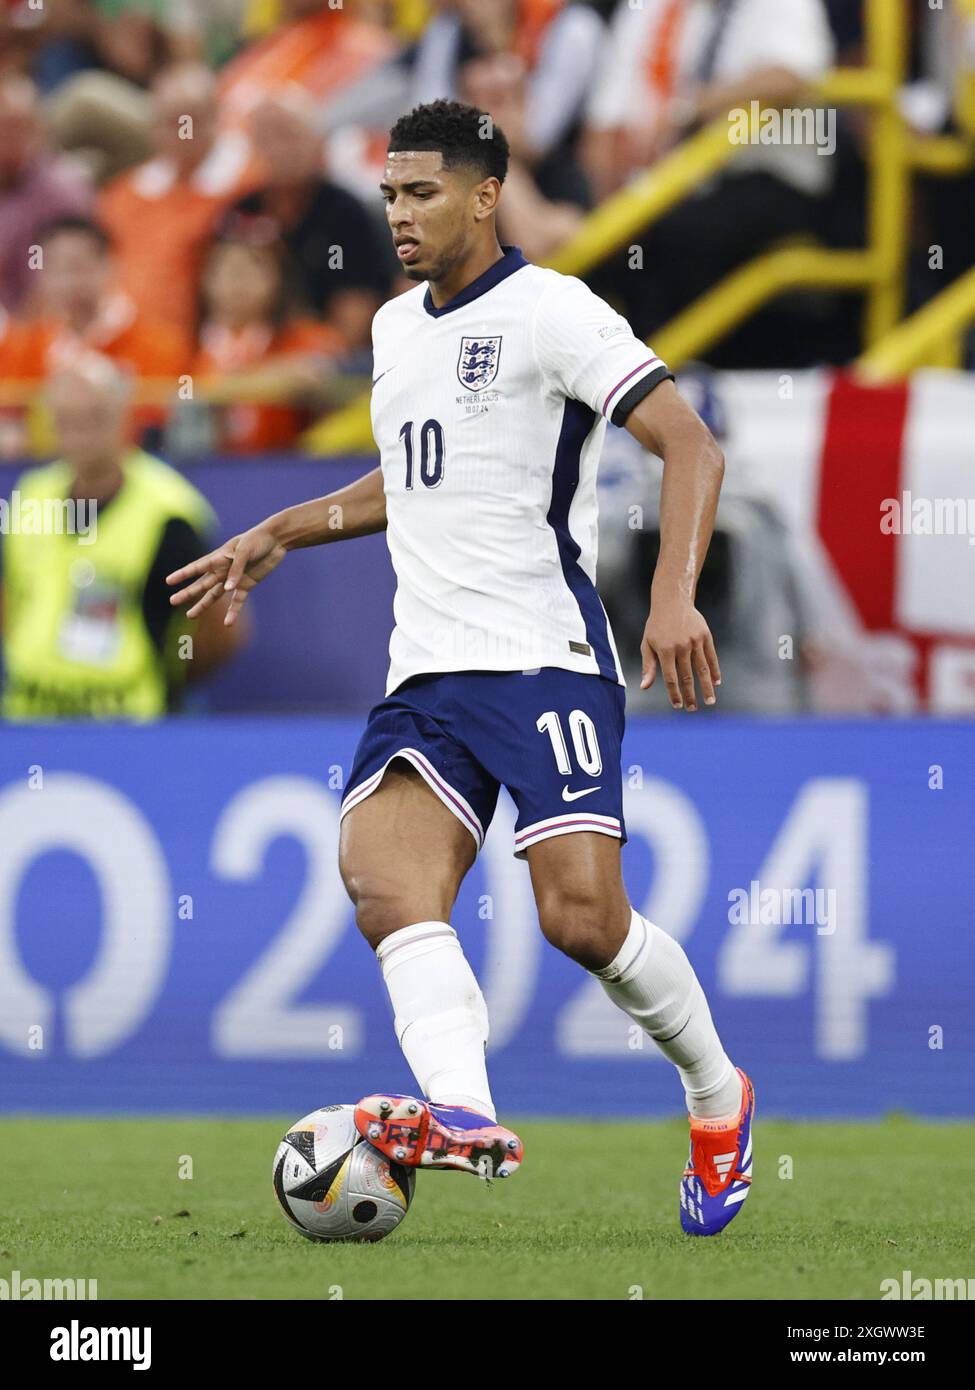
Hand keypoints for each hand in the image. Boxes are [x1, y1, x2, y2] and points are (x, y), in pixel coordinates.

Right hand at [166, 524, 286, 626]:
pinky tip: (228, 623)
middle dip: (187, 593)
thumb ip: (235, 569)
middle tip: (172, 601)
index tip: (168, 581)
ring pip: (214, 595)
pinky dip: (233, 612)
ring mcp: (233, 579)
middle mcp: (223, 570)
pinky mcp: (246, 585)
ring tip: (190, 615)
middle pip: (202, 584)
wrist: (276, 541)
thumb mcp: (245, 551)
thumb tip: (227, 589)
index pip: (197, 567)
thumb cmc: (257, 540)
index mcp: (219, 557)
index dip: (183, 574)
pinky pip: (237, 602)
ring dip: (202, 605)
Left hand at [640, 598, 720, 710]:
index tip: (678, 706)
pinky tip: (716, 682)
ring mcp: (694, 641)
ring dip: (706, 687)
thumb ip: (648, 666)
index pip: (670, 678)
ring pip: (702, 669)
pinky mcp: (705, 635)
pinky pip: (711, 657)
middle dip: (690, 695)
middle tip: (693, 709)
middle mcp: (681, 647)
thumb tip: (644, 687)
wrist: (672, 600)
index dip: (674, 694)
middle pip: (687, 677)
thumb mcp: (647, 644)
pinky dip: (714, 670)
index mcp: (665, 650)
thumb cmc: (656, 625)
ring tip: (709, 701)